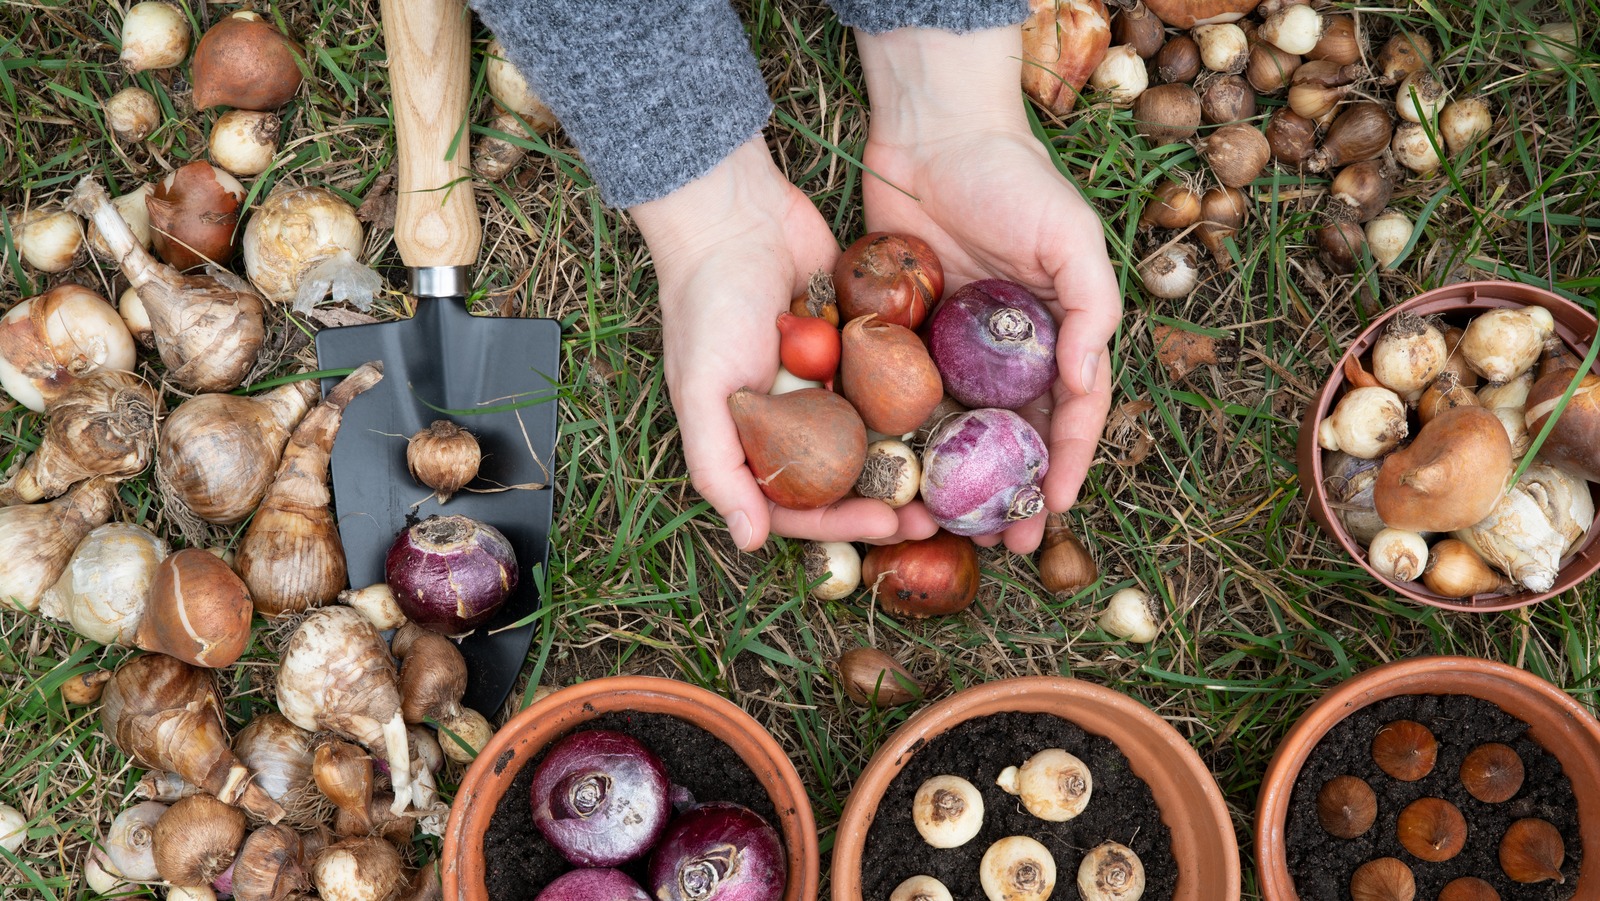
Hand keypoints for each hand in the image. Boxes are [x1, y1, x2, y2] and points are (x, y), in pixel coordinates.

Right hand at [632, 138, 935, 550]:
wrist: (736, 215)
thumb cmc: (707, 305)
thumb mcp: (702, 392)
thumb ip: (719, 469)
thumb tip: (749, 542)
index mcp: (754, 439)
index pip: (801, 502)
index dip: (843, 522)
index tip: (887, 525)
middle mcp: (795, 418)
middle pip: (848, 477)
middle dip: (891, 500)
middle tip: (936, 516)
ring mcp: (831, 380)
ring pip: (879, 434)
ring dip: (915, 458)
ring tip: (956, 475)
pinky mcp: (861, 342)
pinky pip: (895, 380)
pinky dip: (921, 400)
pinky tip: (960, 416)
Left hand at [855, 26, 1121, 553]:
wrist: (931, 131)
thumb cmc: (1012, 177)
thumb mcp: (1071, 236)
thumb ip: (1091, 308)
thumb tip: (1088, 382)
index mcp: (1057, 333)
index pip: (1071, 414)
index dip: (1065, 465)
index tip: (1051, 511)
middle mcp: (1007, 350)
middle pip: (1014, 436)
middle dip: (1012, 493)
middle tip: (1004, 544)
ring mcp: (953, 347)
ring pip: (959, 429)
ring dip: (958, 481)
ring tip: (948, 527)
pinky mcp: (901, 336)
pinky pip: (904, 397)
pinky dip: (904, 438)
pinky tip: (895, 476)